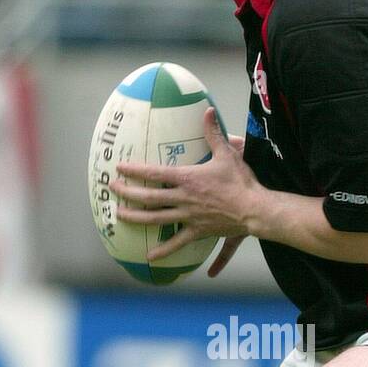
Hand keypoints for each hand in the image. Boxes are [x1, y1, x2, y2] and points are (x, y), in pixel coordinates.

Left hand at [111, 107, 260, 261]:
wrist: (254, 209)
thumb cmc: (241, 181)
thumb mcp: (227, 153)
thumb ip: (214, 133)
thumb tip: (208, 111)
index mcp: (187, 178)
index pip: (155, 173)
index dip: (135, 170)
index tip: (119, 168)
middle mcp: (183, 198)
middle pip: (148, 197)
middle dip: (128, 193)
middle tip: (113, 190)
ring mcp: (188, 217)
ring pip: (155, 218)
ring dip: (135, 217)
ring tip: (119, 215)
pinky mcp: (197, 231)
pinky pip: (177, 242)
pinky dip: (163, 250)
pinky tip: (149, 256)